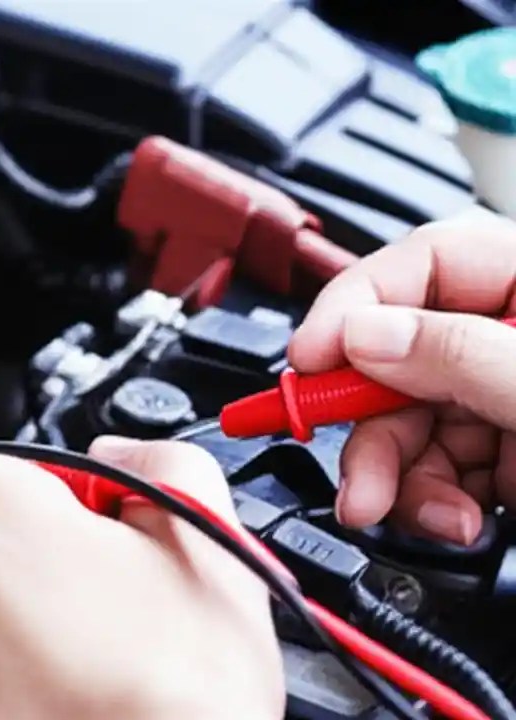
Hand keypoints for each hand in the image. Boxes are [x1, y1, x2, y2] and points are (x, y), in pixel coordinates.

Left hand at [0, 439, 283, 719]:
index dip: (74, 514)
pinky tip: (30, 708)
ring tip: (66, 678)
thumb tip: (120, 455)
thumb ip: (159, 461)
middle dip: (27, 568)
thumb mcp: (206, 543)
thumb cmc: (167, 698)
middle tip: (95, 623)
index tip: (103, 553)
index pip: (20, 472)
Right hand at [290, 213, 515, 544]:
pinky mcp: (513, 456)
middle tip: (356, 475)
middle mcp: (513, 335)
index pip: (425, 263)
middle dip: (373, 428)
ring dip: (401, 479)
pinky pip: (442, 470)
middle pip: (402, 360)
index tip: (310, 357)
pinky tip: (462, 522)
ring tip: (426, 516)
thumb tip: (364, 335)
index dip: (355, 306)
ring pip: (412, 424)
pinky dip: (436, 502)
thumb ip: (459, 354)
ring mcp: (511, 397)